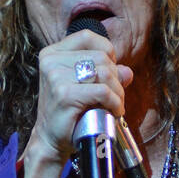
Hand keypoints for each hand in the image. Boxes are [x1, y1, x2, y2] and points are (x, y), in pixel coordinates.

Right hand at [26, 27, 133, 169]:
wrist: (51, 141)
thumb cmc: (68, 113)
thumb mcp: (85, 87)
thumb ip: (106, 75)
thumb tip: (127, 72)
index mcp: (52, 53)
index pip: (87, 37)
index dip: (106, 52)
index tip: (110, 73)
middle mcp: (51, 61)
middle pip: (100, 57)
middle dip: (115, 78)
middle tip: (116, 97)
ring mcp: (56, 76)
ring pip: (104, 73)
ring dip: (117, 92)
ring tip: (116, 105)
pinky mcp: (64, 94)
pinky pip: (102, 91)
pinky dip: (114, 102)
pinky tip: (115, 112)